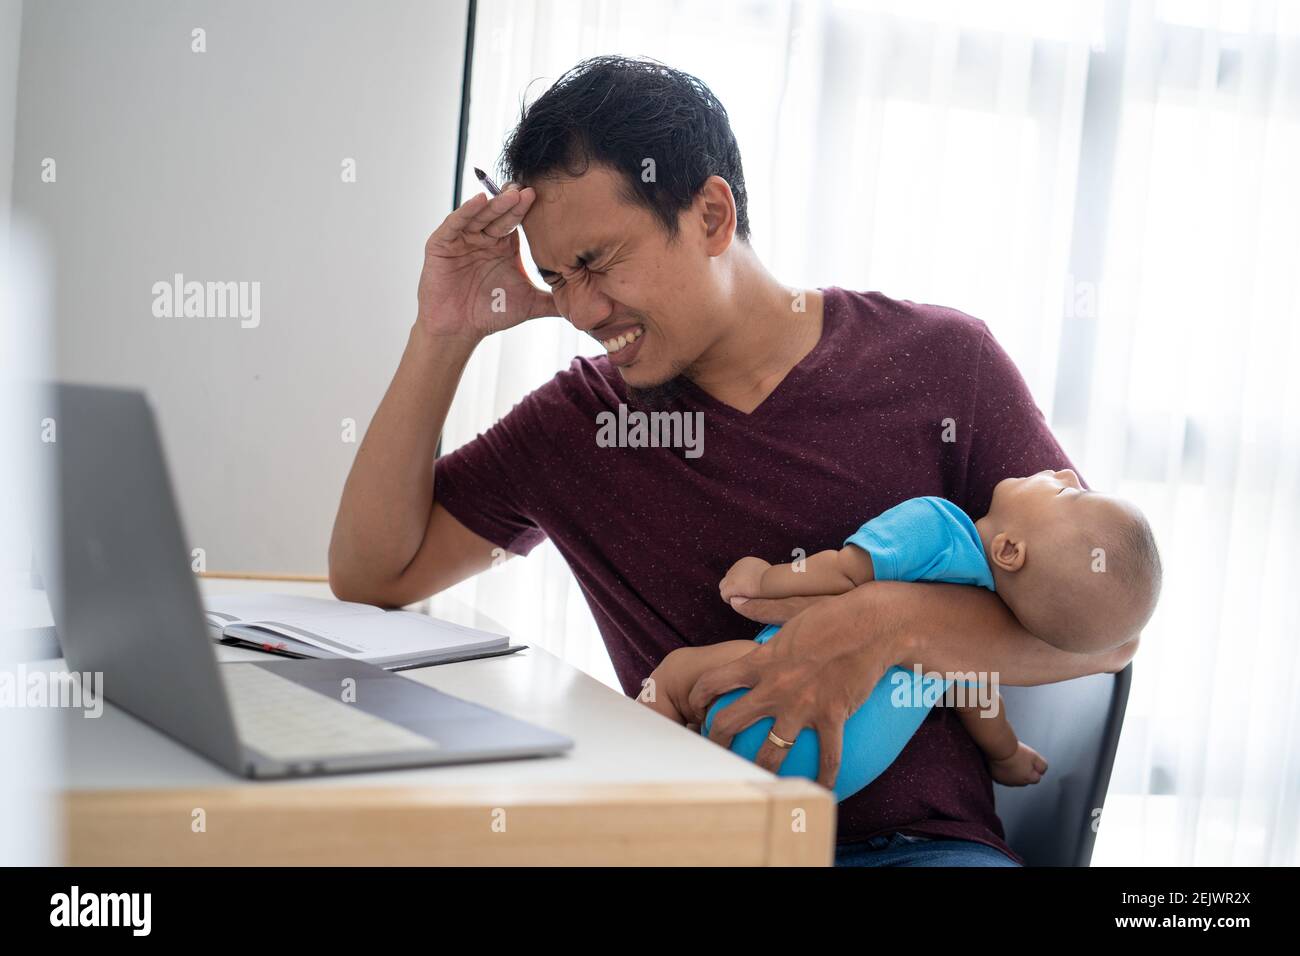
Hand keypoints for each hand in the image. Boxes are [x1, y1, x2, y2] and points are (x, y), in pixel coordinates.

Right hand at [416, 183, 557, 340]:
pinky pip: (455, 223)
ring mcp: (463, 237)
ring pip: (480, 215)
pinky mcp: (441, 243)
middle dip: (514, 202)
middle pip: (501, 214)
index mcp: (505, 245)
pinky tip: (479, 201)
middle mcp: (484, 236)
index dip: (529, 210)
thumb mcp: (530, 304)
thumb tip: (593, 307)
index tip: (547, 198)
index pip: (519, 220)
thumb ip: (556, 301)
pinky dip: (465, 211)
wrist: (459, 330)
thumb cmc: (490, 313)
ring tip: (510, 194)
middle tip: (531, 191)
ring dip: (494, 204)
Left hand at [685, 587, 904, 787]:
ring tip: (758, 779)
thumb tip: (736, 598)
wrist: (870, 625)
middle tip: (716, 749)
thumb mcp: (789, 615)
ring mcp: (802, 706)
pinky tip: (823, 789)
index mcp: (760, 661)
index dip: (699, 698)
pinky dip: (825, 777)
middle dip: (716, 740)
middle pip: (729, 722)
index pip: (713, 682)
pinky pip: (827, 758)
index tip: (697, 708)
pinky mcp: (831, 717)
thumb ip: (761, 616)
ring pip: (770, 751)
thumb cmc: (832, 614)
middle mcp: (774, 688)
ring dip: (761, 769)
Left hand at [719, 556, 770, 603]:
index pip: (737, 572)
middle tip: (739, 596)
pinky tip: (735, 602)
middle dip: (733, 586)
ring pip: (724, 586)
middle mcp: (737, 566)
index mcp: (746, 561)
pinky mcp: (730, 586)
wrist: (770, 581)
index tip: (746, 590)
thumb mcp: (767, 575)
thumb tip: (761, 581)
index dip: (740, 582)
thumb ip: (760, 577)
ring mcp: (732, 575)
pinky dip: (728, 599)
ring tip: (737, 600)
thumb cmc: (773, 581)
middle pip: (728, 577)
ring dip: (730, 593)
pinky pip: (724, 594)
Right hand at [988, 742, 1048, 785]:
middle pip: (1024, 779)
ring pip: (1012, 778)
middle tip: (1019, 759)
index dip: (1034, 769)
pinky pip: (1001, 776)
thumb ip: (1042, 766)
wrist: (999, 748)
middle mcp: (1016, 783)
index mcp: (1027, 779)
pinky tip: (1002, 762)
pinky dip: (1002, 771)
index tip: (1029, 761)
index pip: (1036, 778)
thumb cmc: (1015, 752)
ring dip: (1012, 772)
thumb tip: (1043, 770)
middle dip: (1023, 771)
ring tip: (1010, 760)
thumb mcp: (1035, 756)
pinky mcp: (995, 777)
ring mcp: (1005, 781)